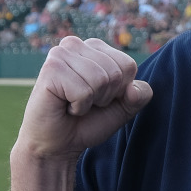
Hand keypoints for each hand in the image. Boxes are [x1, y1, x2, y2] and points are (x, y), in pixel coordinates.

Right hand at [15, 37, 152, 161]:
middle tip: (83, 102)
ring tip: (73, 103)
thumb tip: (132, 89)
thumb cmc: (86, 123)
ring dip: (90, 102)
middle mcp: (75, 45)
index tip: (98, 98)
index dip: (119, 91)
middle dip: (104, 96)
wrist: (57, 145)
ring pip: (100, 80)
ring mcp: (60, 54)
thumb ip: (139, 96)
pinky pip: (84, 91)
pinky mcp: (51, 69)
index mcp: (93, 47)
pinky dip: (78, 107)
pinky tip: (64, 106)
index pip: (128, 65)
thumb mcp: (122, 108)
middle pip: (115, 73)